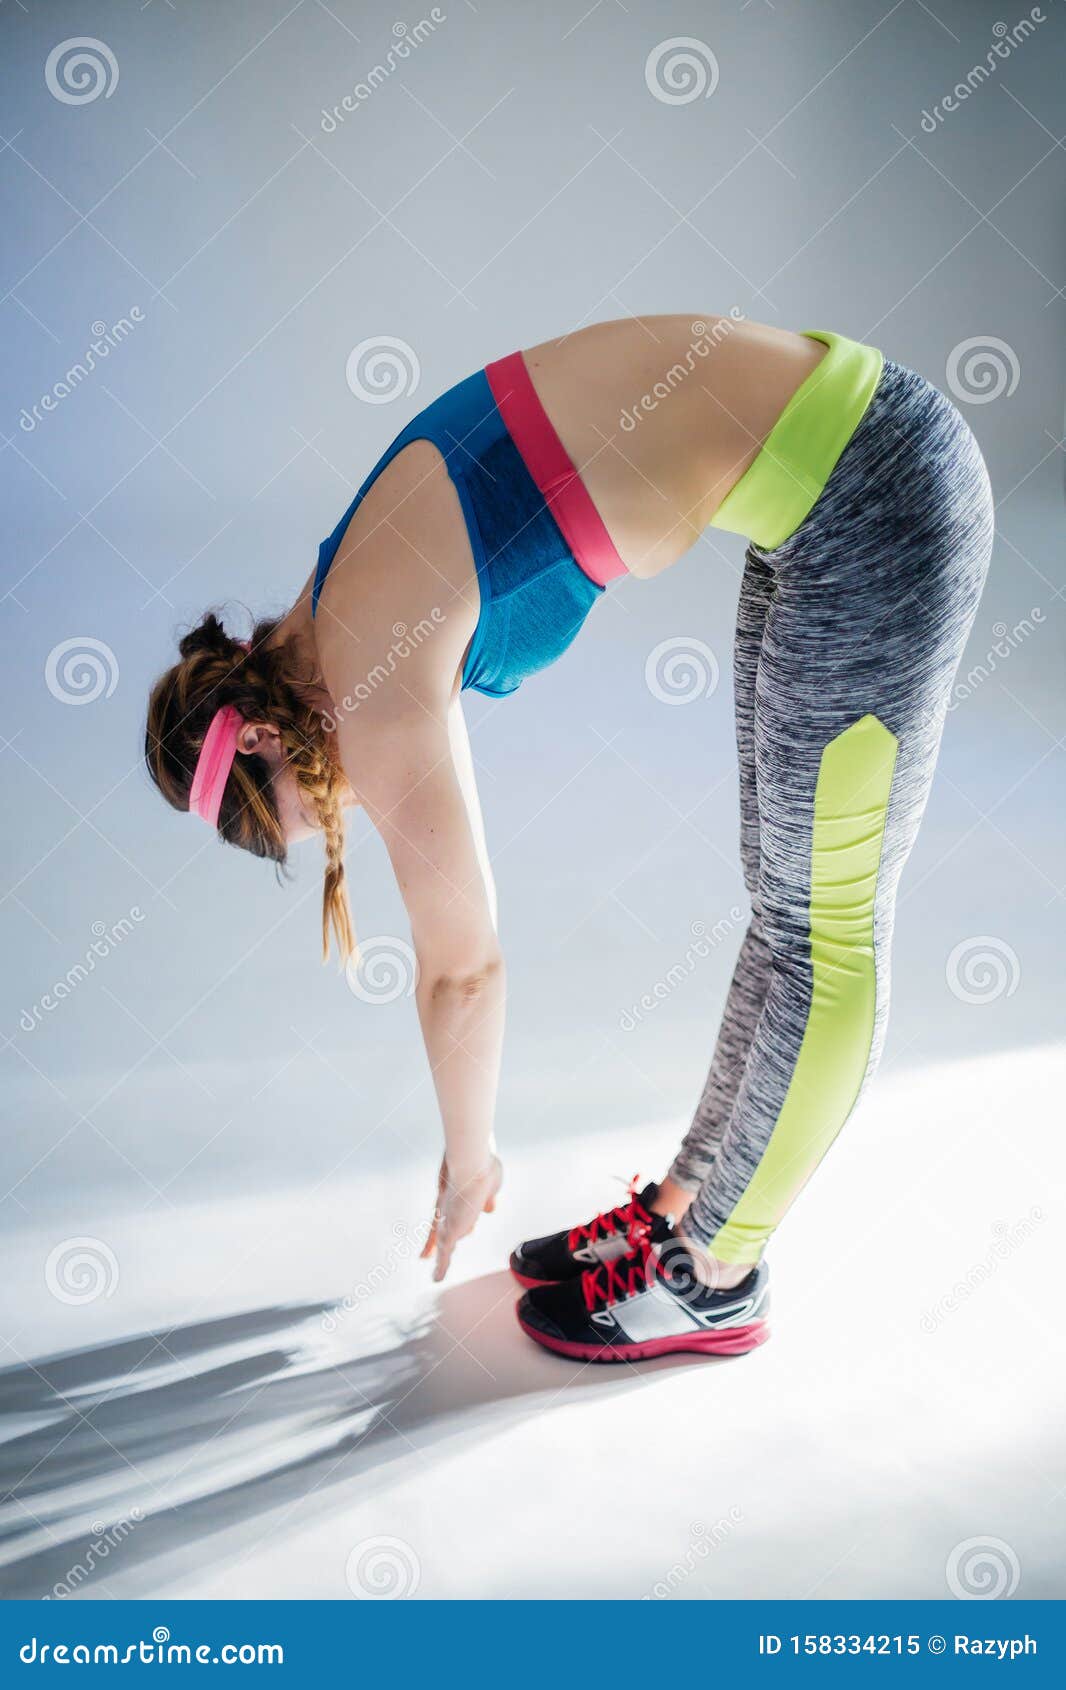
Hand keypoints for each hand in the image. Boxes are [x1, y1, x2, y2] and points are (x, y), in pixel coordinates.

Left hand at [420, 1153, 502, 1282]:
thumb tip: (488, 1209)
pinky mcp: (449, 1231)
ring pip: (444, 1241)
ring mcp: (446, 1219)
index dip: (443, 1217)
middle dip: (432, 1242)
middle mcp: (445, 1206)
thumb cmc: (482, 1166)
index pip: (445, 1210)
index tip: (441, 1220)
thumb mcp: (491, 1184)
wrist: (473, 1164)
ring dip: (445, 1251)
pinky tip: (436, 1278)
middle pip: (438, 1228)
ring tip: (432, 1261)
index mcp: (453, 1191)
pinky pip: (444, 1254)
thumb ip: (488, 1197)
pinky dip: (441, 1267)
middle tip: (424, 1255)